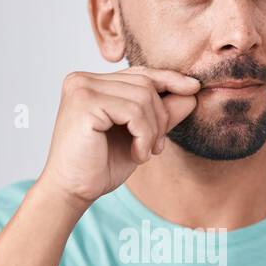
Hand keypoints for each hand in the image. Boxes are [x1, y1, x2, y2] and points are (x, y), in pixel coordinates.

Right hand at [37, 66, 200, 207]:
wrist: (72, 192)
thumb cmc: (99, 167)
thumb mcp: (139, 136)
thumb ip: (162, 114)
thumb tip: (193, 93)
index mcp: (91, 83)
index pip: (139, 73)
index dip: (168, 80)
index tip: (193, 89)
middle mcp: (82, 79)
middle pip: (145, 84)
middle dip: (160, 117)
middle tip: (156, 147)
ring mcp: (81, 88)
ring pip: (143, 97)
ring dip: (152, 130)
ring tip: (144, 153)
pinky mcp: (84, 102)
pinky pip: (133, 111)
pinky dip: (144, 136)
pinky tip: (137, 155)